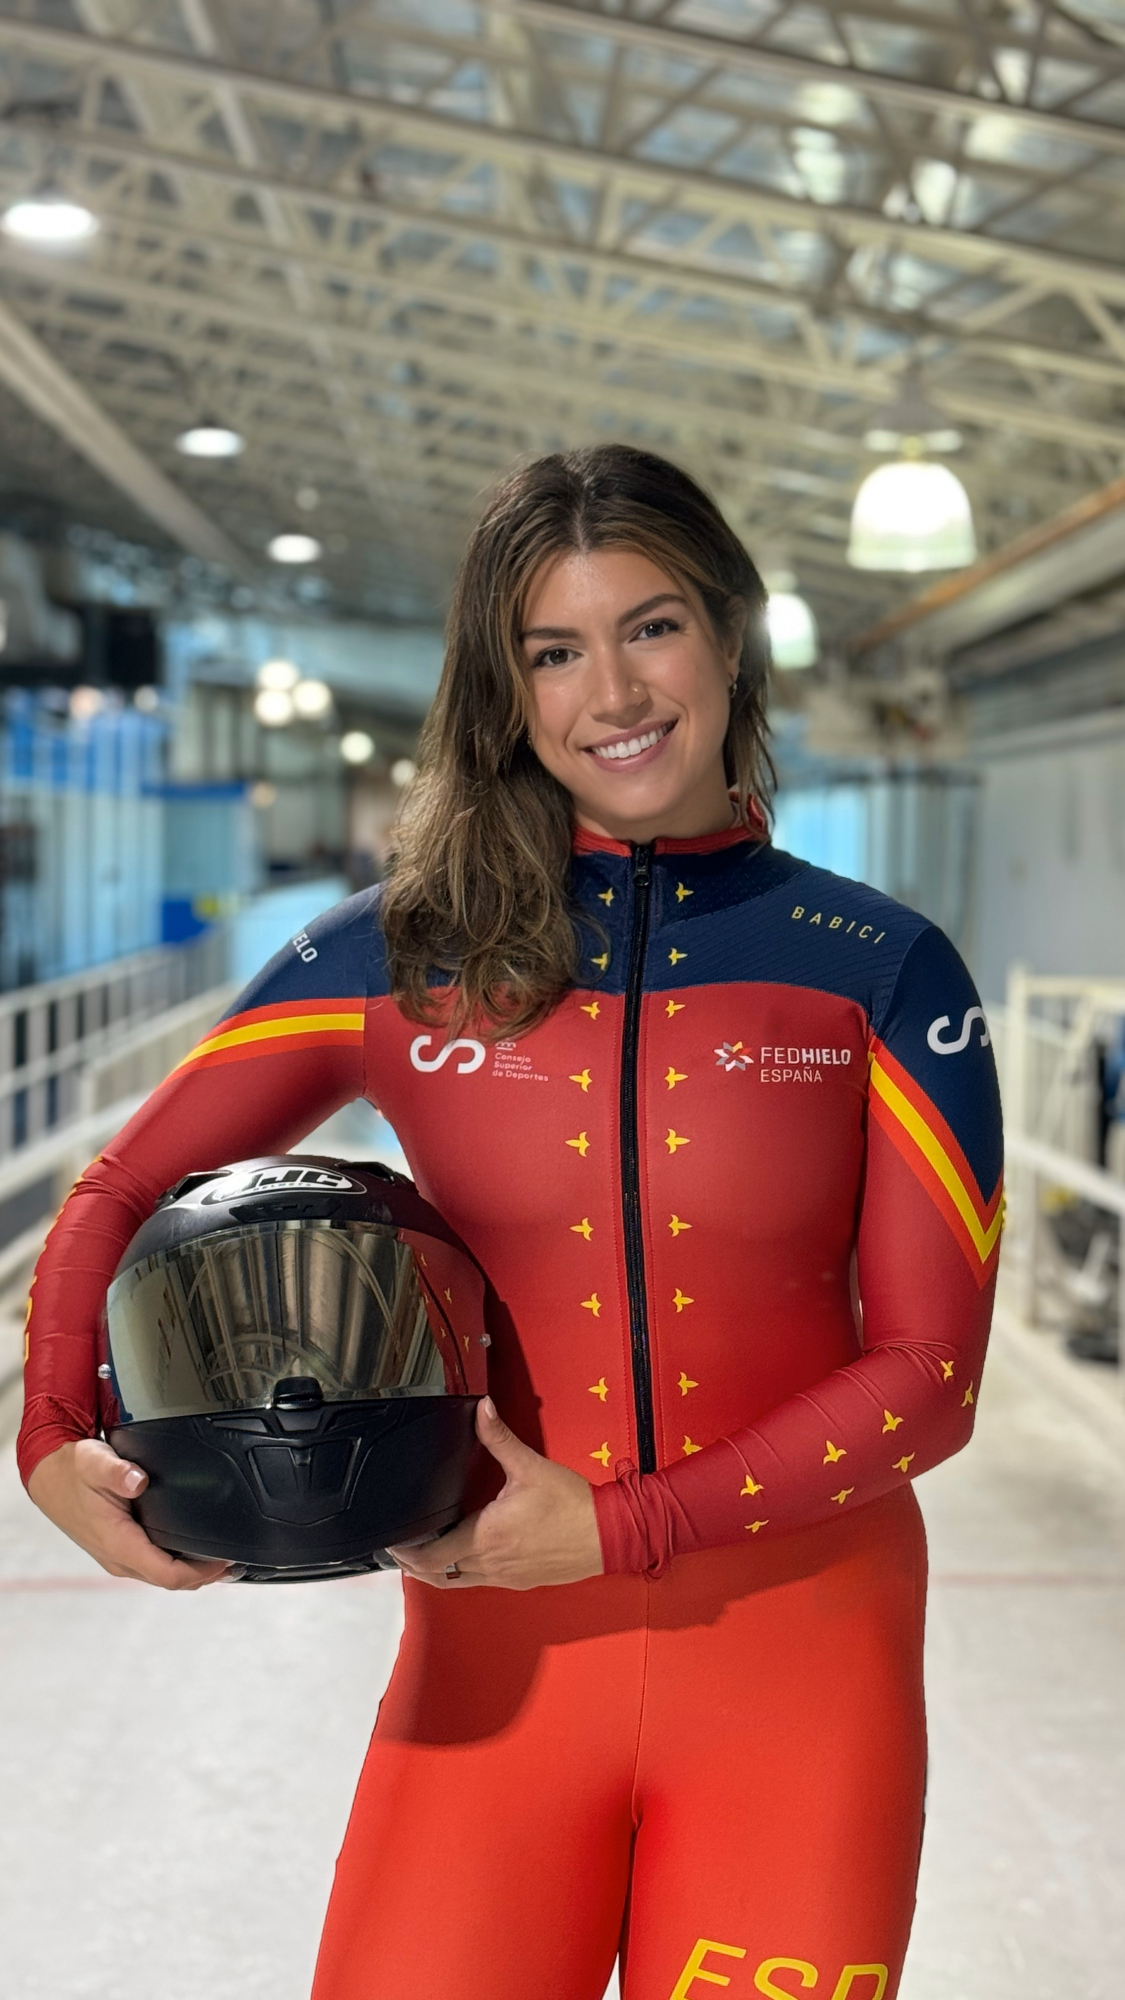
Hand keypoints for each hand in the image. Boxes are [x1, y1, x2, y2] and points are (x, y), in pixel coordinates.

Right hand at [27, 1439, 233, 1589]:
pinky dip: (178, 1565)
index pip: (166, 1574)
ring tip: (222, 1560)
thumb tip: (138, 1480)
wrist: (49, 1477)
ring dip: (192, 1573)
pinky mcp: (120, 1550)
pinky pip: (155, 1566)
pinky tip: (194, 1553)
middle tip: (235, 1561)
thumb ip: (117, 1472)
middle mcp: (119, 1558)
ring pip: (162, 1576)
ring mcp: (119, 1557)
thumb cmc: (73, 1471)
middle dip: (204, 1576)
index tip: (225, 1560)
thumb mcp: (94, 1462)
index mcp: (118, 1543)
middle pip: (170, 1581)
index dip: (200, 1573)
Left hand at [388, 1398, 604, 1590]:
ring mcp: (505, 1577)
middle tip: (399, 1549)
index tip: (391, 1543)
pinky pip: (479, 1582)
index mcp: (486, 1535)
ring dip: (436, 1572)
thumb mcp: (531, 1467)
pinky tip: (463, 1558)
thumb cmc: (572, 1506)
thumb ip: (500, 1439)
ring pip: (457, 1583)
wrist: (607, 1536)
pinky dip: (461, 1574)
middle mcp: (491, 1563)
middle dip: (414, 1564)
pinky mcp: (519, 1581)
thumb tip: (482, 1409)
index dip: (406, 1552)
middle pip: (438, 1575)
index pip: (432, 1555)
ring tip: (422, 1556)